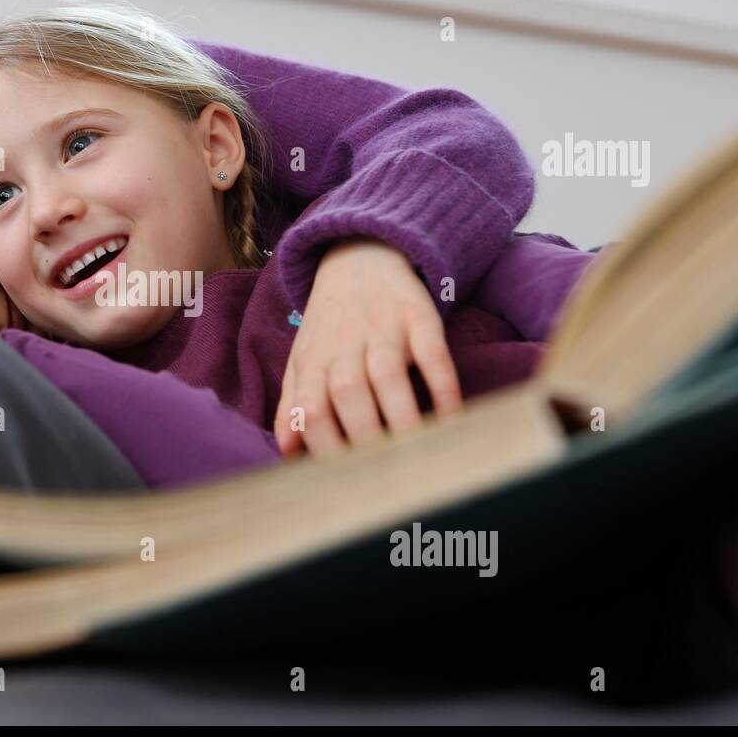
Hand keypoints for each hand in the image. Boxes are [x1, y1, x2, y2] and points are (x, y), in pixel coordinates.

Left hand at [273, 238, 462, 457]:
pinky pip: (432, 352)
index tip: (344, 480)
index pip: (311, 408)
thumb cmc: (330, 323)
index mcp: (313, 360)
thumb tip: (285, 452)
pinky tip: (452, 418)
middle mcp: (345, 343)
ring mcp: (383, 328)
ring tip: (417, 456)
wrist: (360, 256)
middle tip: (384, 474)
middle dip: (363, 436)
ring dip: (401, 417)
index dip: (325, 446)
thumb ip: (292, 404)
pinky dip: (444, 386)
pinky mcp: (419, 315)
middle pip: (347, 393)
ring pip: (387, 375)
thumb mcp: (303, 358)